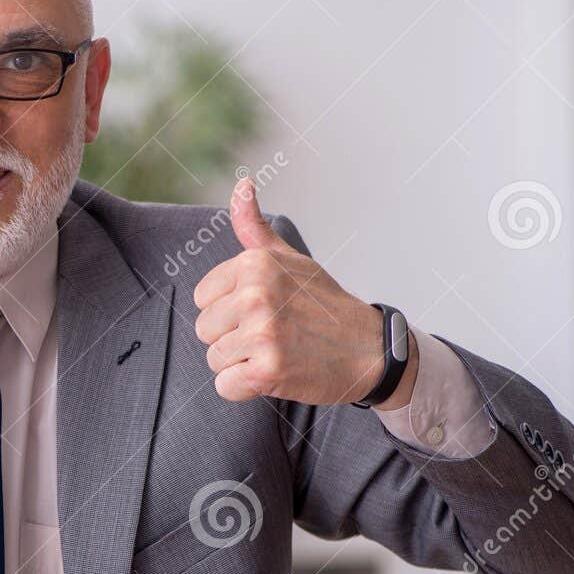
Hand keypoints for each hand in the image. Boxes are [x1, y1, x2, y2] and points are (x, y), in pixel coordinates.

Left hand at [193, 178, 413, 407]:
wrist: (370, 350)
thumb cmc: (323, 304)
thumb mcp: (291, 259)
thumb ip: (254, 228)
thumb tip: (241, 184)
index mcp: (254, 264)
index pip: (202, 299)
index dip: (228, 311)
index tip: (263, 311)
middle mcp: (256, 294)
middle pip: (204, 330)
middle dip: (232, 338)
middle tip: (273, 334)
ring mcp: (262, 333)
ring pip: (214, 359)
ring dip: (240, 364)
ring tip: (277, 352)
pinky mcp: (268, 370)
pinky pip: (225, 387)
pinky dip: (246, 389)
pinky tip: (276, 374)